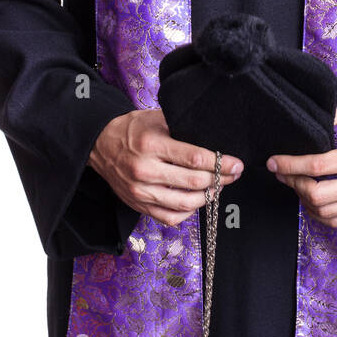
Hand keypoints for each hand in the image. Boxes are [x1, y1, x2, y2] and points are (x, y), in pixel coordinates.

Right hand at [88, 108, 242, 226]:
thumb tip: (214, 139)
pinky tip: (196, 201)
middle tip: (232, 174)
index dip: (220, 163)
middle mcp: (145, 170)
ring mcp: (140, 191)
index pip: (194, 158)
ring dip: (207, 197)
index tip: (236, 164)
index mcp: (151, 144)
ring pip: (184, 203)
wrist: (100, 144)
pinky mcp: (138, 204)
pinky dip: (188, 212)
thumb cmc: (132, 129)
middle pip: (193, 182)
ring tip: (217, 187)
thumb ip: (182, 128)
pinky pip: (170, 217)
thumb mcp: (156, 118)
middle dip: (220, 179)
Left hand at [266, 94, 336, 228]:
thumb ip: (331, 110)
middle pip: (317, 196)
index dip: (289, 166)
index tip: (274, 162)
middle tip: (284, 174)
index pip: (315, 166)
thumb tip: (304, 117)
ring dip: (303, 200)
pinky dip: (319, 213)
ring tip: (297, 184)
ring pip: (324, 213)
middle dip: (294, 184)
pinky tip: (312, 198)